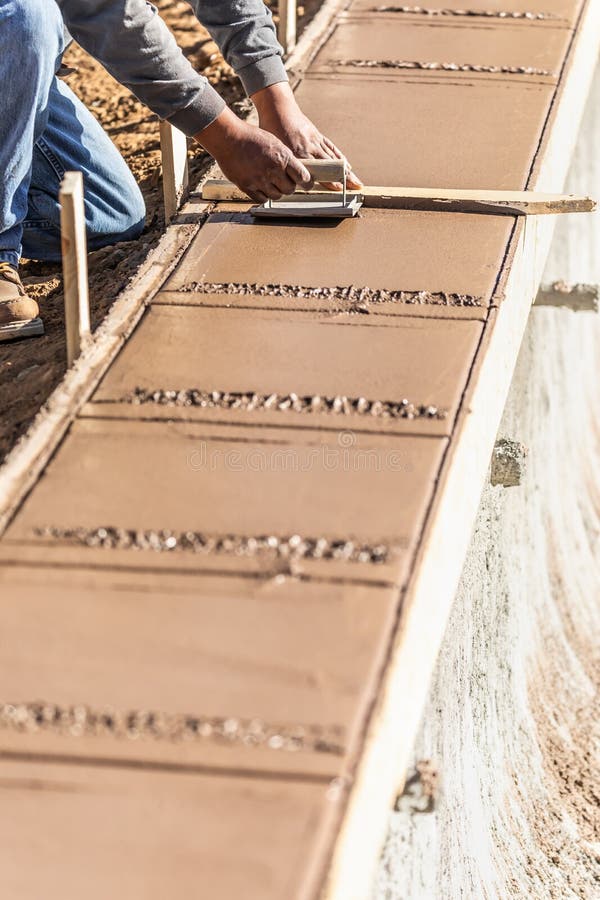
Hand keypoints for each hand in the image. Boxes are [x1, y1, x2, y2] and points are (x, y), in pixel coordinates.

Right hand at [194, 107, 311, 201]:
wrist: (228, 137)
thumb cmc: (252, 137)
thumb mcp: (275, 143)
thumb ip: (286, 158)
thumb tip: (297, 172)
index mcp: (282, 157)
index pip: (302, 177)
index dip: (304, 181)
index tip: (304, 182)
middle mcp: (272, 170)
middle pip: (290, 189)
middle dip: (289, 186)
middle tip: (285, 182)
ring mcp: (259, 180)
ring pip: (277, 196)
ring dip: (276, 191)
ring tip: (272, 183)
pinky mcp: (247, 186)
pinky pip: (261, 199)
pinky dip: (264, 195)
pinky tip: (262, 187)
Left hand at [251, 82, 361, 190]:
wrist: (278, 108)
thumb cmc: (272, 129)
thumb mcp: (275, 149)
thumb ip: (286, 165)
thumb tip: (290, 182)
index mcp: (297, 151)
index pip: (316, 169)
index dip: (327, 179)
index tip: (337, 187)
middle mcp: (309, 146)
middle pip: (330, 165)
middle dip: (343, 177)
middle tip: (354, 187)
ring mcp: (315, 140)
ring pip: (333, 158)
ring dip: (346, 170)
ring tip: (355, 181)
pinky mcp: (317, 135)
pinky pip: (331, 148)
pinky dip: (340, 158)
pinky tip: (348, 166)